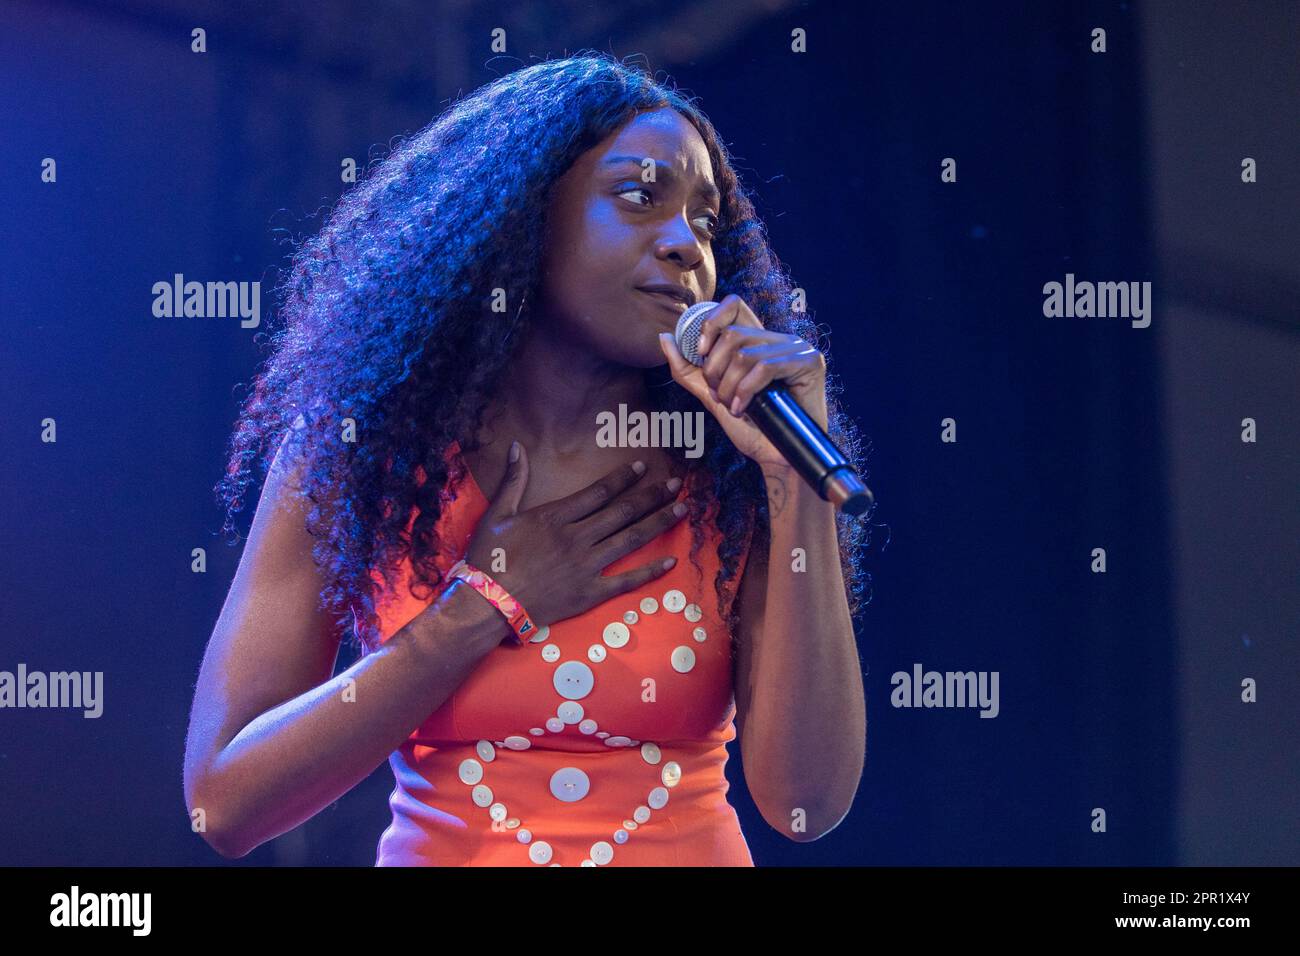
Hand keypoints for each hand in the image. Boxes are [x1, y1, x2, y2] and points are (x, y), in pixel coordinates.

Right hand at [462, 441, 687, 626]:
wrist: (486, 604)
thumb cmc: (487, 558)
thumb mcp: (497, 514)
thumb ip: (513, 480)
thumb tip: (518, 446)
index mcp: (555, 517)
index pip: (599, 492)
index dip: (624, 477)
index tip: (644, 466)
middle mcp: (577, 537)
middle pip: (623, 511)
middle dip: (652, 495)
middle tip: (676, 483)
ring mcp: (586, 566)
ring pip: (630, 539)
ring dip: (658, 523)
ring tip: (681, 510)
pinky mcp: (589, 593)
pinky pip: (625, 581)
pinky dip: (649, 571)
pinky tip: (670, 561)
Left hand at [657, 293, 827, 469]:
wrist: (775, 458)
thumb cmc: (750, 427)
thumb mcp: (712, 394)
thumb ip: (688, 368)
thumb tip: (664, 337)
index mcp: (758, 340)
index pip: (733, 305)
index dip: (711, 323)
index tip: (700, 353)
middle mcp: (779, 339)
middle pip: (733, 335)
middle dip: (715, 370)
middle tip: (719, 396)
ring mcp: (797, 348)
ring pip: (745, 354)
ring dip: (729, 386)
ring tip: (733, 407)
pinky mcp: (810, 363)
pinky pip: (766, 367)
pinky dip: (746, 391)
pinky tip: (743, 409)